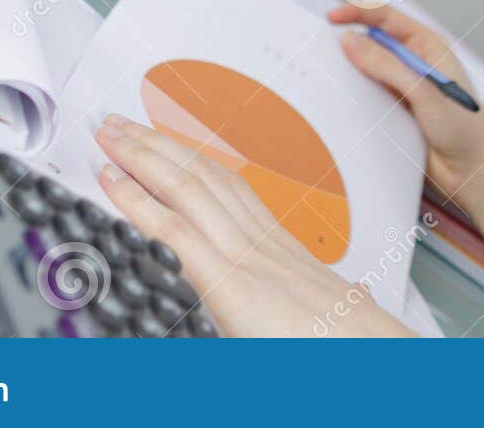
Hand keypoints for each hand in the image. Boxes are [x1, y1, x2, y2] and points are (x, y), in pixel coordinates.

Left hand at [95, 115, 411, 337]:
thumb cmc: (354, 347)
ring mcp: (246, 255)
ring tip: (109, 136)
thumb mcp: (330, 312)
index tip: (163, 140)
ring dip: (142, 156)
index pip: (228, 186)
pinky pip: (174, 228)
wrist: (374, 359)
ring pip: (186, 187)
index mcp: (281, 248)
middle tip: (121, 123)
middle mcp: (262, 240)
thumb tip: (335, 296)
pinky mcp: (229, 280)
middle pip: (203, 174)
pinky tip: (112, 182)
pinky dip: (138, 199)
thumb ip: (317, 298)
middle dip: (158, 144)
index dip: (191, 158)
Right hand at [328, 4, 483, 208]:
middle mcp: (414, 62)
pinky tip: (337, 102)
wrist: (474, 171)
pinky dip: (352, 97)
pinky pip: (366, 98)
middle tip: (318, 48)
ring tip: (323, 76)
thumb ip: (386, 65)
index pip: (386, 17)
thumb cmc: (464, 126)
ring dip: (348, 72)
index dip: (358, 12)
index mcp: (427, 45)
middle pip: (372, 42)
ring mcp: (403, 88)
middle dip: (347, 42)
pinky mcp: (394, 112)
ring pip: (366, 71)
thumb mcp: (424, 90)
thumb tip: (349, 40)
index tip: (331, 18)